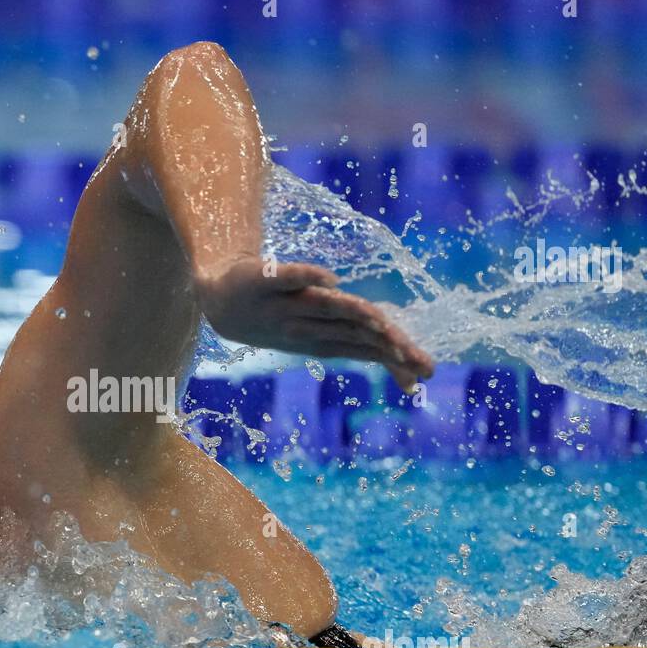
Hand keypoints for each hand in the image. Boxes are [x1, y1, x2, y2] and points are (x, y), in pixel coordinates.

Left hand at [196, 257, 434, 392]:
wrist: (222, 304)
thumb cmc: (284, 318)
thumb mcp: (324, 333)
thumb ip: (364, 340)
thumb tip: (401, 352)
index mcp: (325, 339)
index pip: (368, 349)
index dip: (397, 359)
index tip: (424, 370)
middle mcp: (308, 326)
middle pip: (352, 332)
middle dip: (385, 344)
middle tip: (415, 357)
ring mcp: (284, 304)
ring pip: (325, 308)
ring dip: (353, 314)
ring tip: (382, 321)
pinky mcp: (263, 279)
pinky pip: (287, 276)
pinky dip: (309, 277)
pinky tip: (331, 280)